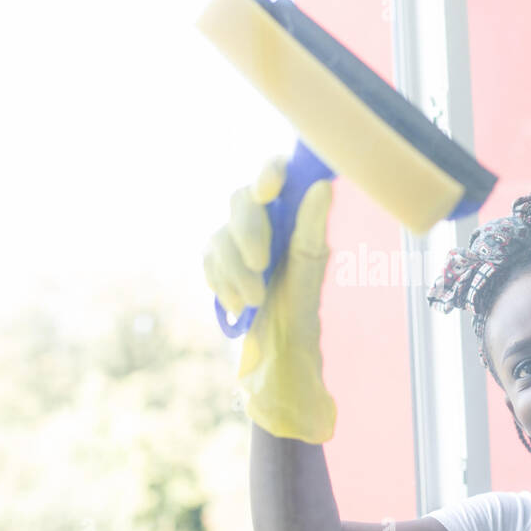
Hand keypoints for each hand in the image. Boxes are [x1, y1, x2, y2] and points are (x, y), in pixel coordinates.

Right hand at [203, 158, 335, 443]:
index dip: (267, 171)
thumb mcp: (310, 271)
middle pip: (240, 201)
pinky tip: (239, 306)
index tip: (269, 190)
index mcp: (290, 214)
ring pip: (219, 235)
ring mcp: (235, 242)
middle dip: (247, 234)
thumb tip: (323, 185)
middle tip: (262, 266)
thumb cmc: (302, 311)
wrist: (277, 358)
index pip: (274, 173)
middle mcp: (262, 221)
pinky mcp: (217, 266)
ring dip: (235, 270)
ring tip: (254, 302)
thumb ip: (311, 229)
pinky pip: (207, 262)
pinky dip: (222, 284)